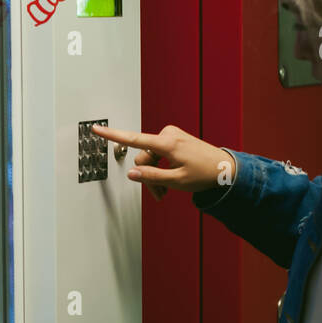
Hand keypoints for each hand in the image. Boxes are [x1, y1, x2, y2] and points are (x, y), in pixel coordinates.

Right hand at [91, 123, 234, 201]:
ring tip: (166, 190)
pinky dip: (161, 169)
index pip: (134, 139)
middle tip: (160, 193)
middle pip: (143, 157)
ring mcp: (171, 136)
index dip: (112, 135)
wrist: (224, 167)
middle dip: (147, 176)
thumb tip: (131, 173)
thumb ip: (151, 177)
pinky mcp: (173, 140)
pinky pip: (158, 155)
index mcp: (167, 144)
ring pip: (150, 158)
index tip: (97, 129)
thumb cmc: (205, 173)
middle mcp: (168, 135)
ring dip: (155, 175)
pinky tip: (169, 180)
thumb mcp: (177, 181)